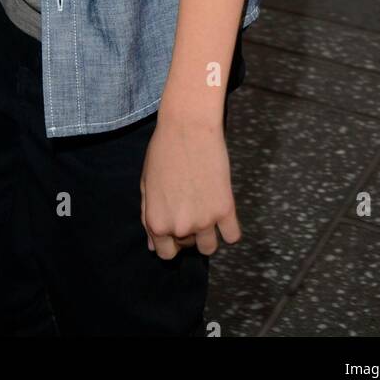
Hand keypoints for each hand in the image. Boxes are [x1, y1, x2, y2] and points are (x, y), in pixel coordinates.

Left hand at [140, 111, 241, 257]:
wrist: (188, 127)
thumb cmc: (162, 151)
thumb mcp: (146, 184)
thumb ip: (148, 216)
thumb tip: (154, 246)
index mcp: (158, 222)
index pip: (165, 253)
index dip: (169, 240)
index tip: (175, 225)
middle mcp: (181, 227)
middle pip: (188, 247)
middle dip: (188, 233)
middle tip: (190, 206)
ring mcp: (204, 220)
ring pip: (210, 248)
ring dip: (207, 234)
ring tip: (205, 210)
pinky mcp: (226, 209)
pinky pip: (233, 236)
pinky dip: (229, 229)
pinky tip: (223, 213)